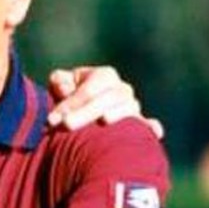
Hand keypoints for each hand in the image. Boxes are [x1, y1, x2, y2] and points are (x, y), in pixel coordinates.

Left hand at [46, 66, 163, 137]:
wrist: (83, 109)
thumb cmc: (69, 94)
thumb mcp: (61, 84)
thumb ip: (60, 82)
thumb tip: (66, 89)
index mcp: (105, 76)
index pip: (89, 89)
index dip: (71, 102)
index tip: (53, 118)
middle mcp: (122, 90)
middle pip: (107, 100)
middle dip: (85, 113)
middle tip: (66, 125)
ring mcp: (132, 107)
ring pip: (128, 109)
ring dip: (116, 115)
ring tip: (104, 121)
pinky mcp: (139, 125)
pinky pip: (148, 125)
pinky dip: (151, 127)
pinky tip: (155, 131)